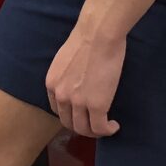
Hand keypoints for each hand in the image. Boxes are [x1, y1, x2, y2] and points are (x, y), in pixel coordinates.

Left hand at [46, 23, 122, 137]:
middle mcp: (61, 96)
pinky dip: (107, 130)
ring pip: (83, 129)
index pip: (57, 110)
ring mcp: (78, 102)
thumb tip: (76, 80)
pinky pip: (100, 127)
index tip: (82, 114)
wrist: (98, 34)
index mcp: (52, 84)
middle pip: (68, 123)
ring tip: (105, 126)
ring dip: (95, 131)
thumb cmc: (86, 39)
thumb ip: (66, 74)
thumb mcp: (64, 59)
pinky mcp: (97, 105)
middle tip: (94, 124)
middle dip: (81, 127)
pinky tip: (113, 126)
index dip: (70, 115)